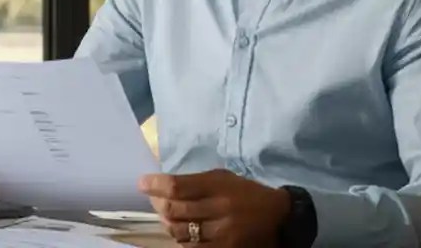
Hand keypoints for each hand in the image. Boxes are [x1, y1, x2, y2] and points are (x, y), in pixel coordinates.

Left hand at [139, 169, 291, 246]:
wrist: (278, 217)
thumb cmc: (247, 193)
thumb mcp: (224, 178)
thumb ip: (197, 182)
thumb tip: (164, 186)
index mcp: (218, 186)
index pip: (177, 186)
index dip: (155, 185)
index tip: (142, 183)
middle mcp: (218, 209)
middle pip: (174, 210)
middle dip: (158, 205)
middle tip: (153, 201)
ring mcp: (221, 233)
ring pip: (179, 232)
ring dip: (168, 224)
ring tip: (167, 218)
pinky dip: (181, 241)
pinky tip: (180, 234)